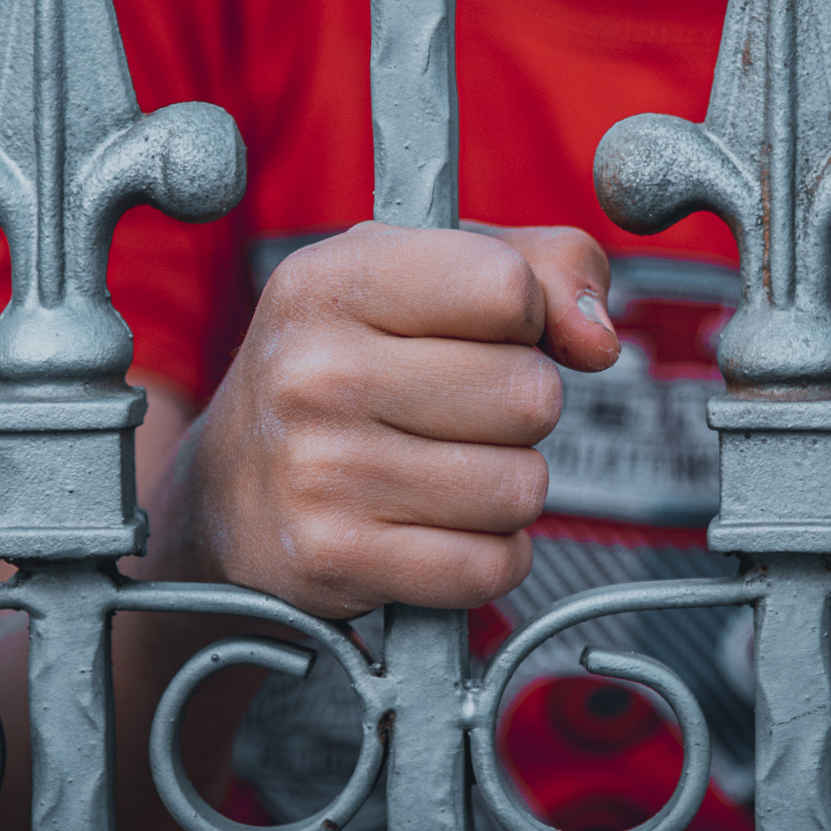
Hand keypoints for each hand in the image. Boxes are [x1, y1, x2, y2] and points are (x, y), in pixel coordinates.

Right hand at [164, 221, 618, 616]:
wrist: (231, 489)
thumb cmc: (353, 362)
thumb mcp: (428, 276)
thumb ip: (545, 265)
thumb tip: (600, 339)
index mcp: (333, 278)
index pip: (507, 286)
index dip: (526, 314)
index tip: (488, 329)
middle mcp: (315, 371)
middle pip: (531, 395)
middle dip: (520, 409)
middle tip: (456, 412)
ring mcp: (318, 471)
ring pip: (522, 487)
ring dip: (506, 486)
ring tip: (441, 468)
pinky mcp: (335, 559)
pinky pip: (491, 565)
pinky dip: (486, 555)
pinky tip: (434, 528)